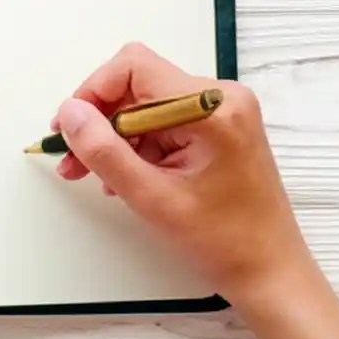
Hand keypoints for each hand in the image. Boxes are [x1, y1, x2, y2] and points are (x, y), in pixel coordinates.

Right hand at [53, 42, 309, 306]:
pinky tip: (124, 176)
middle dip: (100, 120)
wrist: (270, 271)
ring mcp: (223, 112)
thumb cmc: (225, 241)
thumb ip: (105, 152)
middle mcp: (221, 97)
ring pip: (147, 105)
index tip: (69, 128)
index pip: (134, 67)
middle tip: (71, 158)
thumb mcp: (152, 197)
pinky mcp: (219, 128)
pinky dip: (139, 145)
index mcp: (212, 106)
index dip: (92, 92)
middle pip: (138, 85)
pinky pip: (164, 122)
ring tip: (95, 175)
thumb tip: (70, 114)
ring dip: (116, 137)